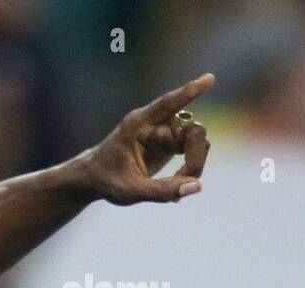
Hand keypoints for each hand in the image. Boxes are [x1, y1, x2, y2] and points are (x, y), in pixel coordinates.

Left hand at [80, 73, 213, 204]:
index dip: (188, 92)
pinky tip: (178, 186)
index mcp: (137, 125)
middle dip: (195, 155)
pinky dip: (191, 166)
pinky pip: (194, 147)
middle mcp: (154, 123)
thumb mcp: (130, 191)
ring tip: (177, 186)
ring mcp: (165, 130)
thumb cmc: (107, 180)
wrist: (95, 178)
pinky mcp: (170, 141)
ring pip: (197, 138)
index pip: (166, 104)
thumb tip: (197, 186)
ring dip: (194, 161)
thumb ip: (162, 190)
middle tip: (185, 179)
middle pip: (192, 130)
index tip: (209, 79)